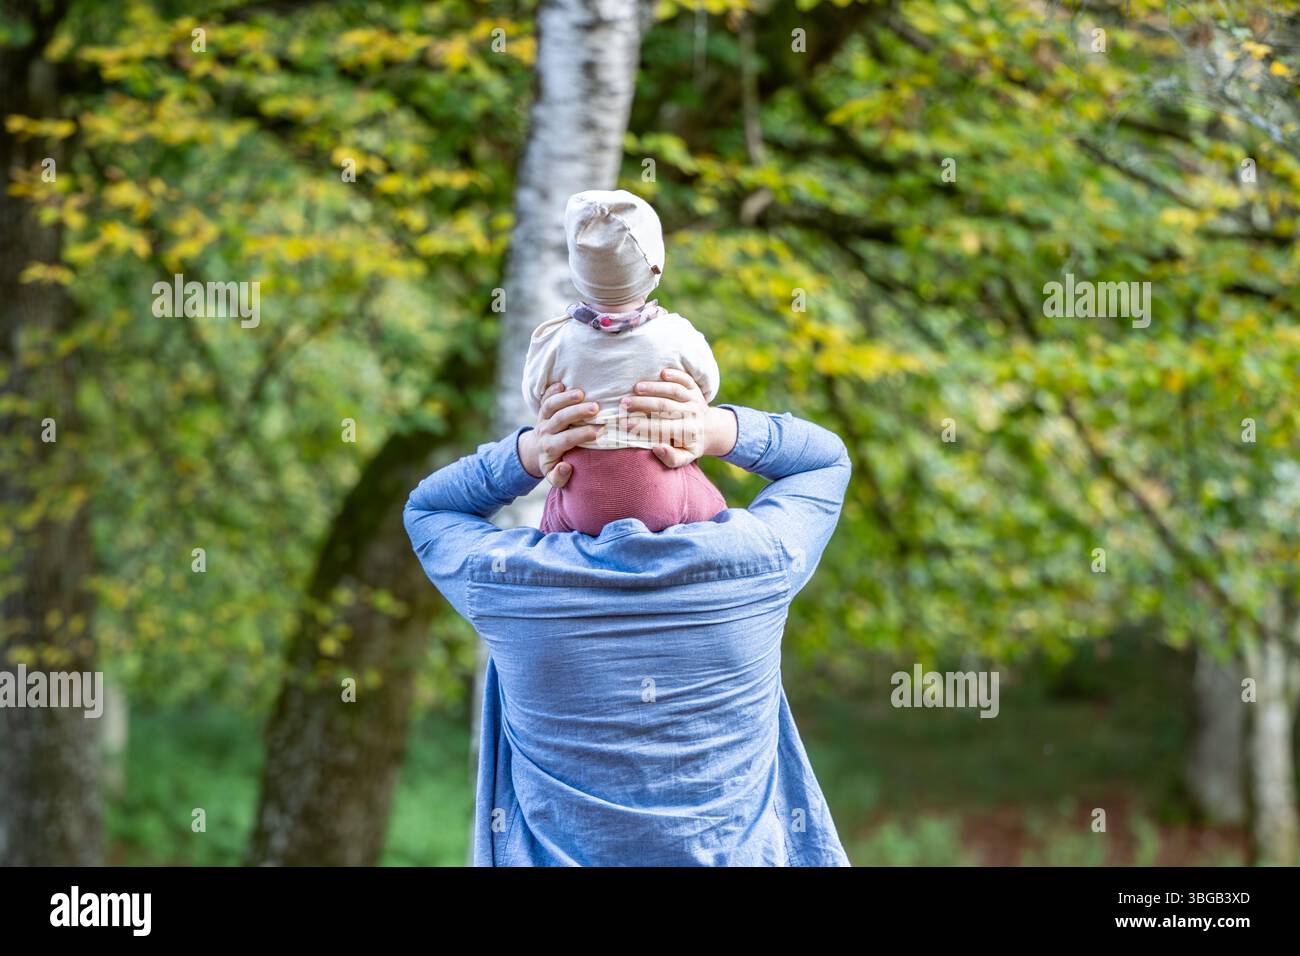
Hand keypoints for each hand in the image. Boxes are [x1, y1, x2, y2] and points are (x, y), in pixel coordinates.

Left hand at [517, 383, 603, 486]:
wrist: (534, 452)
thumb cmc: (552, 464)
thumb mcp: (553, 477)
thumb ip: (560, 477)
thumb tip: (566, 467)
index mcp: (550, 448)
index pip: (566, 440)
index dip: (582, 434)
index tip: (600, 430)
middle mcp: (545, 432)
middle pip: (559, 419)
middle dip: (577, 412)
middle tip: (596, 408)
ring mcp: (542, 419)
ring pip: (550, 406)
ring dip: (565, 398)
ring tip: (582, 393)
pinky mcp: (541, 410)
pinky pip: (544, 398)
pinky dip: (550, 390)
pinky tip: (562, 383)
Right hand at [620, 368, 736, 467]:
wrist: (710, 429)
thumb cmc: (689, 444)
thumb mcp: (684, 457)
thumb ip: (671, 458)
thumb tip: (656, 447)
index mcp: (688, 432)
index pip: (661, 428)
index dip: (642, 426)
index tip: (624, 424)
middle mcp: (692, 414)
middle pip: (665, 407)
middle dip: (643, 404)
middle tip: (624, 403)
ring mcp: (695, 399)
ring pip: (674, 390)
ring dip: (654, 387)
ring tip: (636, 387)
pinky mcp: (695, 388)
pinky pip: (686, 379)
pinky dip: (676, 374)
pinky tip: (662, 373)